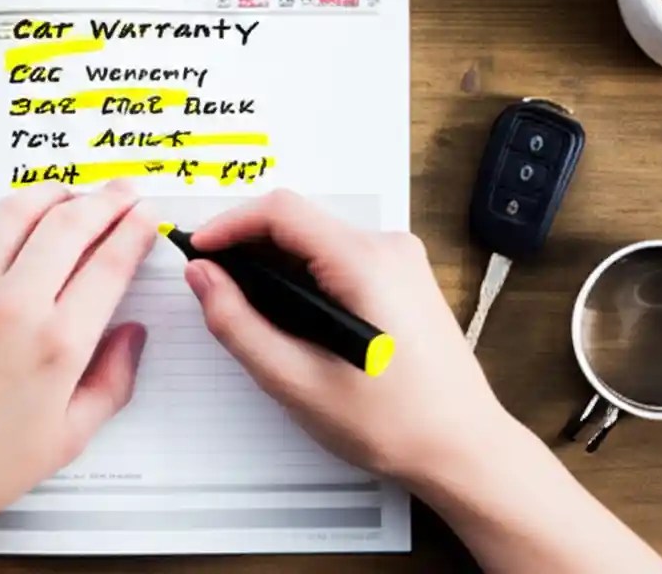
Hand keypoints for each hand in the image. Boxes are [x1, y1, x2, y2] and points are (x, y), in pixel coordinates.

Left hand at [0, 181, 155, 562]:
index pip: (111, 263)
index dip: (135, 230)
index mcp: (57, 346)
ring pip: (18, 210)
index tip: (144, 219)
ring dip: (51, 193)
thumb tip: (131, 338)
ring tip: (65, 195)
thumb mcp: (65, 439)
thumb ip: (111, 383)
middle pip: (72, 223)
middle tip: (119, 194)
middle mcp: (13, 307)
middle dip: (106, 200)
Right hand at [184, 190, 511, 482]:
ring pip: (316, 241)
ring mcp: (401, 261)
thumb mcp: (297, 381)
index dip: (228, 225)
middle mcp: (389, 248)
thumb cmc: (396, 424)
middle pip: (298, 222)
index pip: (281, 211)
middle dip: (248, 248)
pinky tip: (294, 321)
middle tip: (215, 291)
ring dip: (276, 267)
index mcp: (365, 263)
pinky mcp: (403, 278)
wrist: (464, 449)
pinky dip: (305, 278)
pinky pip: (339, 258)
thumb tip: (202, 277)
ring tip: (253, 315)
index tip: (197, 252)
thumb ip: (239, 324)